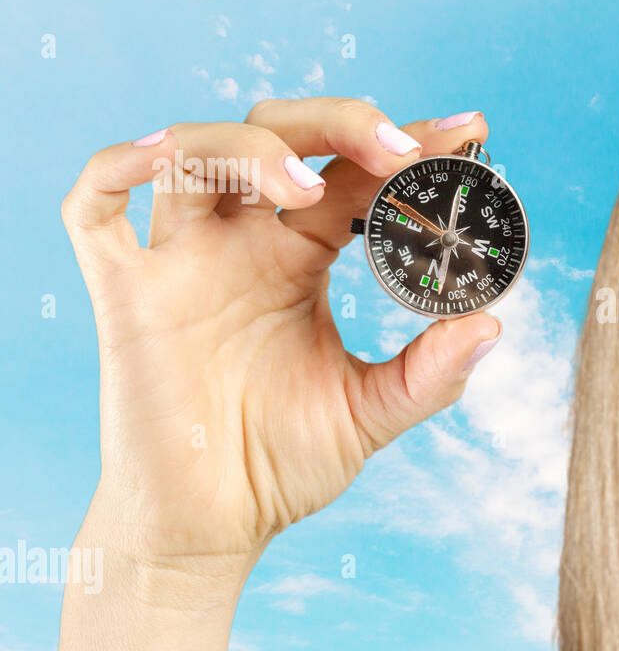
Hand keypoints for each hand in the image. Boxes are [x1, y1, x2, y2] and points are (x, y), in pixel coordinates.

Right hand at [61, 99, 500, 573]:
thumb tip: (493, 325)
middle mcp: (240, 245)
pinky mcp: (126, 296)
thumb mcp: (372, 412)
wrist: (212, 527)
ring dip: (252, 150)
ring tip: (310, 190)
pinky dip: (114, 167)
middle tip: (400, 149)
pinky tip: (158, 158)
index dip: (405, 146)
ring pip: (195, 154)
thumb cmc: (283, 464)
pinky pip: (93, 211)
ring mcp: (180, 262)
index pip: (350, 176)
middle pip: (275, 135)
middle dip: (338, 124)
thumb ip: (430, 373)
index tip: (469, 131)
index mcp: (299, 259)